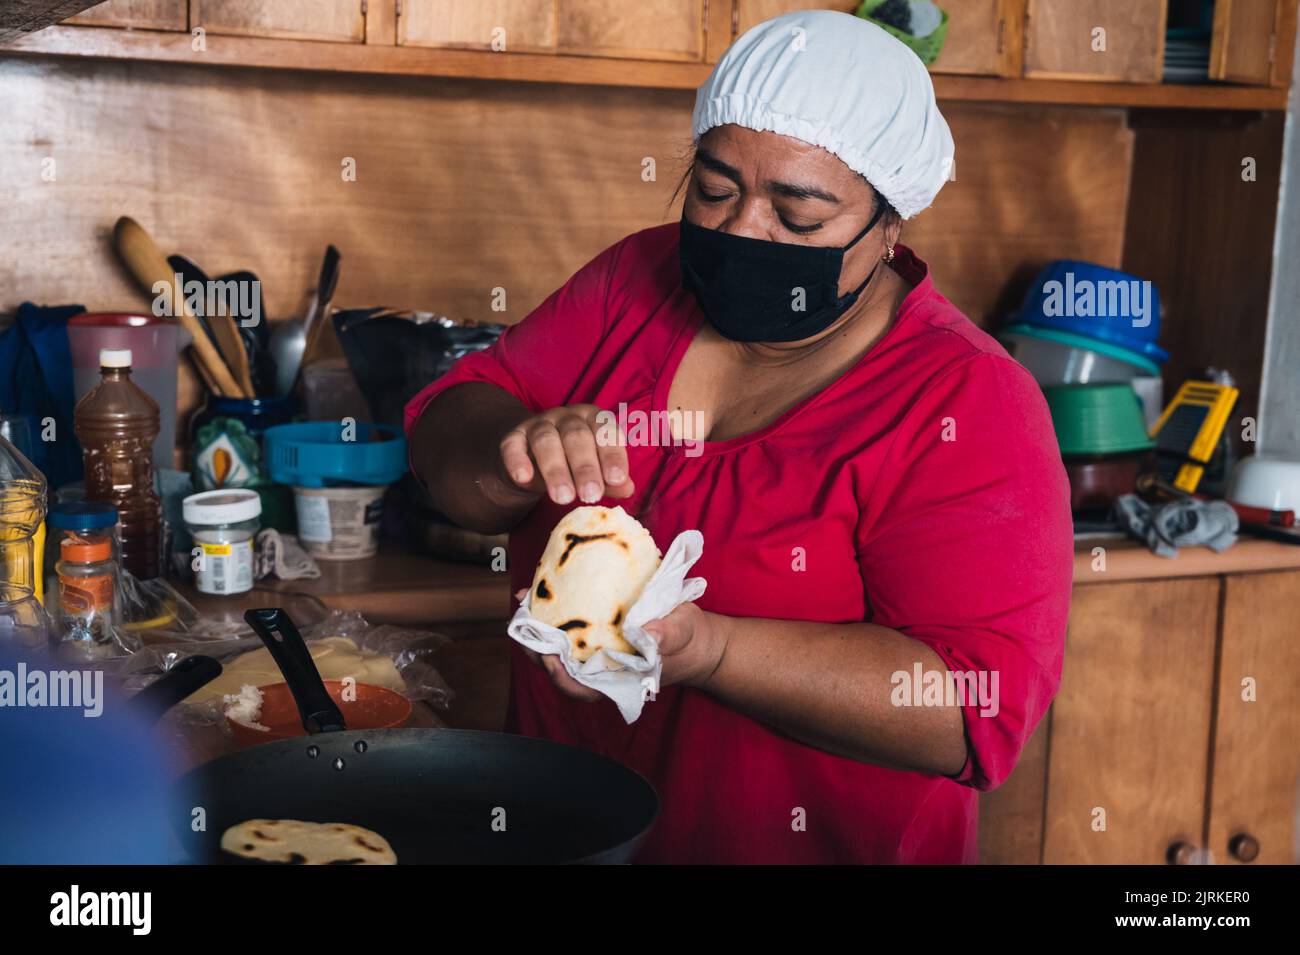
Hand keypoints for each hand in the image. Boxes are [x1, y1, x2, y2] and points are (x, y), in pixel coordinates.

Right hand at [499, 404, 633, 505]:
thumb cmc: (574, 464)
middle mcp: (567, 417)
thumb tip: (627, 488)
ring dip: (555, 470)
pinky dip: (517, 460)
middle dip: (585, 468)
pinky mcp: (514, 437)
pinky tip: (524, 478)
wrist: (534, 461)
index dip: (612, 455)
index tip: (616, 480)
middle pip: (577, 437)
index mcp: (593, 419)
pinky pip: (513, 445)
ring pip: (546, 440)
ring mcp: (539, 424)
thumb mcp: (596, 471)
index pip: (606, 432)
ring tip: (563, 498)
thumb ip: (611, 479)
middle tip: (591, 496)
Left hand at [520, 595, 727, 702]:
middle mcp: (602, 669)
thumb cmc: (687, 639)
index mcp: (618, 678)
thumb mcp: (681, 633)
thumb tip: (646, 634)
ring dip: (539, 626)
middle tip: (524, 620)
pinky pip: (569, 628)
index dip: (560, 677)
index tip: (550, 656)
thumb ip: (666, 635)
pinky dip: (553, 613)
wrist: (694, 638)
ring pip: (559, 647)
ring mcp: (597, 652)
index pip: (580, 688)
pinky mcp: (597, 633)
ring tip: (526, 599)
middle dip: (536, 646)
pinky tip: (543, 592)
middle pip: (559, 667)